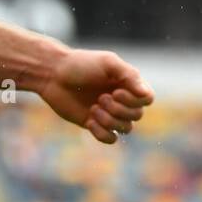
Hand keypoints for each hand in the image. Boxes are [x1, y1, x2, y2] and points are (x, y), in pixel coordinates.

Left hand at [39, 49, 154, 144]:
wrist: (53, 75)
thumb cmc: (81, 64)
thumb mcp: (108, 63)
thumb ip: (129, 76)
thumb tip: (146, 94)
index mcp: (128, 83)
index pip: (147, 99)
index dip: (135, 100)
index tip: (115, 92)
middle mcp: (122, 99)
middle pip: (137, 115)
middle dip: (119, 110)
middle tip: (100, 98)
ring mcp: (109, 113)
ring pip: (126, 129)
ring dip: (109, 121)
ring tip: (93, 108)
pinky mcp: (95, 125)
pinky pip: (111, 139)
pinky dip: (102, 133)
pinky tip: (89, 121)